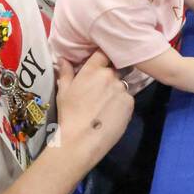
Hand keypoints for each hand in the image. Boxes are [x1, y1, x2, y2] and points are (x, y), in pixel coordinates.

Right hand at [52, 51, 132, 165]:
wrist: (81, 139)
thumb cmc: (69, 114)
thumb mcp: (63, 91)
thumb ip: (65, 72)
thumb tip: (62, 58)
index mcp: (92, 70)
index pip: (102, 54)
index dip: (102, 59)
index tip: (99, 66)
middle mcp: (110, 75)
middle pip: (113, 71)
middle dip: (107, 78)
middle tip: (99, 93)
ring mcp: (122, 89)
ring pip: (120, 86)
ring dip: (115, 92)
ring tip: (105, 107)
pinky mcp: (130, 102)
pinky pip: (127, 99)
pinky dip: (121, 104)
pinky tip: (111, 114)